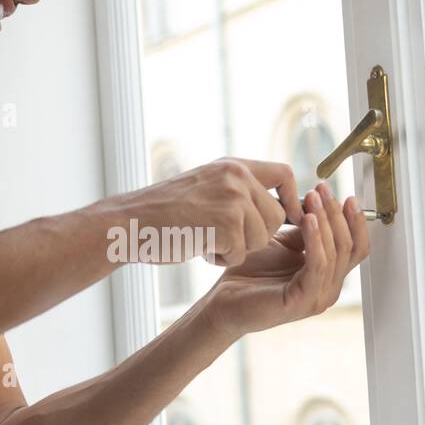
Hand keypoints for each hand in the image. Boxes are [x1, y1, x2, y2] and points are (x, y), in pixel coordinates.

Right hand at [116, 157, 302, 267]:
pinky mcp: (227, 224)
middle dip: (257, 235)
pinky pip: (241, 254)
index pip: (285, 174)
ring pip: (261, 238)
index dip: (293, 199)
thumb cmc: (165, 212)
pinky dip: (221, 259)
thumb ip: (239, 190)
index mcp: (234, 165)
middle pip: (277, 216)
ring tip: (205, 239)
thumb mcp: (206, 186)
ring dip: (237, 249)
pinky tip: (199, 248)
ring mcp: (234, 199)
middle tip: (223, 237)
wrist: (132, 221)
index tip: (290, 217)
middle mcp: (237, 177)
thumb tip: (281, 209)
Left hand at [202, 183, 369, 338]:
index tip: (343, 193)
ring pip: (336, 253)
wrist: (225, 300)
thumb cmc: (251, 273)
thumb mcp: (284, 244)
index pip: (356, 246)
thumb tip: (319, 205)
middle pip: (349, 246)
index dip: (354, 219)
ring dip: (326, 220)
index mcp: (329, 275)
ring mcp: (319, 297)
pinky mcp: (303, 301)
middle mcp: (329, 288)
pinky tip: (308, 219)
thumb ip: (305, 230)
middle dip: (337, 213)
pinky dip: (315, 239)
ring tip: (313, 198)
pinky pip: (318, 265)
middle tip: (323, 189)